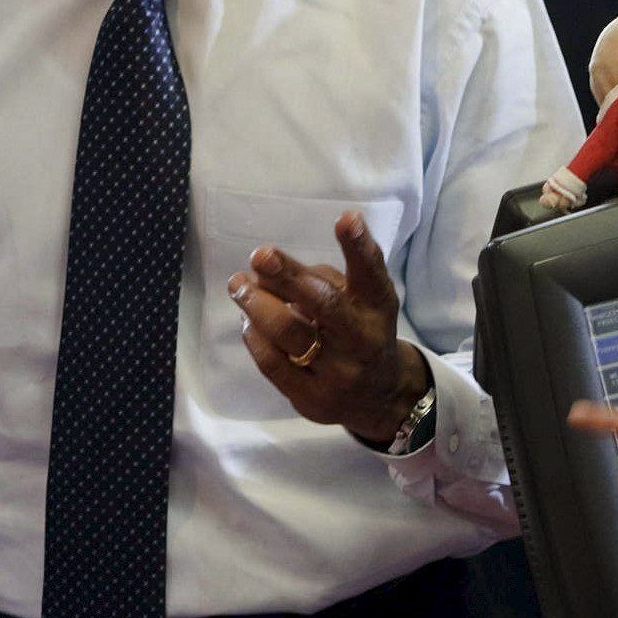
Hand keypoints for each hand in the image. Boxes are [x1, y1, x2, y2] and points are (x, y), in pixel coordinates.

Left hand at [228, 212, 430, 446]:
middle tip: (261, 255)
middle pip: (325, 305)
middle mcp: (362, 340)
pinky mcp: (312, 399)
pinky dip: (255, 337)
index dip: (359, 246)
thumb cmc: (359, 330)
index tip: (346, 218)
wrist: (378, 397)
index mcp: (376, 308)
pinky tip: (248, 322)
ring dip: (258, 305)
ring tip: (239, 285)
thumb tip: (262, 270)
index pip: (371, 275)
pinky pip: (273, 364)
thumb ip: (319, 279)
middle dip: (289, 277)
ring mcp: (338, 374)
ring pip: (291, 334)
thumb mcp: (358, 300)